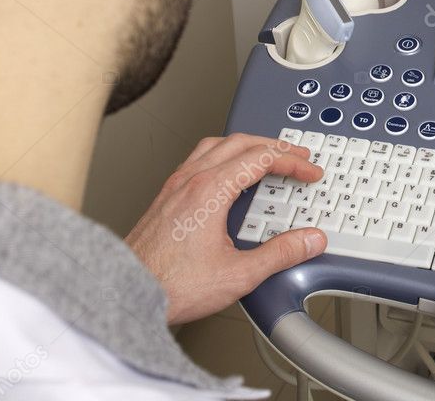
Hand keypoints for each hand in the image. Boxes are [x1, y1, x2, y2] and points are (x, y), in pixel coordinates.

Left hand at [126, 133, 326, 324]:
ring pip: (216, 145)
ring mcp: (175, 186)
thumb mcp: (238, 274)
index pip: (261, 159)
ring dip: (247, 145)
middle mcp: (190, 180)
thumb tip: (309, 240)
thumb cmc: (170, 285)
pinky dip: (224, 155)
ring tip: (265, 155)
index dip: (292, 162)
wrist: (126, 293)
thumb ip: (280, 254)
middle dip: (275, 146)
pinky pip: (199, 158)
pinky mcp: (166, 197)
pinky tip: (228, 174)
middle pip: (240, 142)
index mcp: (210, 190)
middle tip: (297, 156)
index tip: (309, 171)